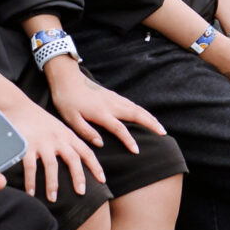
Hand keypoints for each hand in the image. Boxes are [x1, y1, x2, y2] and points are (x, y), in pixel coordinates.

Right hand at [5, 95, 102, 197]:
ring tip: (53, 198)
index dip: (95, 166)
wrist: (18, 106)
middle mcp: (58, 139)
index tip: (102, 180)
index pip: (86, 152)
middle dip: (78, 177)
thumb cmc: (40, 121)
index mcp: (68, 135)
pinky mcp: (26, 145)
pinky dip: (31, 180)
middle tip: (81, 192)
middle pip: (73, 159)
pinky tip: (31, 192)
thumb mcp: (60, 129)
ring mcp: (42, 142)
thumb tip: (79, 160)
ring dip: (53, 183)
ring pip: (52, 165)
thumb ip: (69, 142)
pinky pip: (30, 166)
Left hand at [47, 70, 161, 153]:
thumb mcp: (70, 119)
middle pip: (136, 115)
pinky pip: (132, 104)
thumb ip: (86, 132)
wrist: (67, 79)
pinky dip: (143, 111)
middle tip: (163, 134)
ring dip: (150, 117)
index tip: (137, 151)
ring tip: (160, 127)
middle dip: (151, 124)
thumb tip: (101, 143)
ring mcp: (114, 99)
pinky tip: (146, 116)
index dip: (129, 140)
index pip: (119, 128)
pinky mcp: (114, 95)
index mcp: (101, 112)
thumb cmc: (66, 101)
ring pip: (137, 108)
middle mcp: (111, 105)